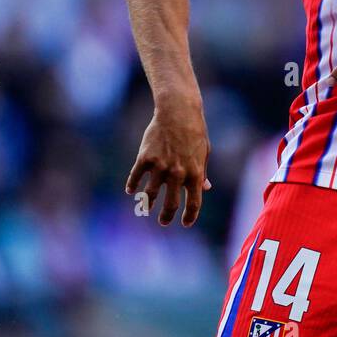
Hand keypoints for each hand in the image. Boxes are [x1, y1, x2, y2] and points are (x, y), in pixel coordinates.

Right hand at [125, 100, 212, 226]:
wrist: (178, 112)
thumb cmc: (194, 132)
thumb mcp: (204, 152)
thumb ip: (202, 172)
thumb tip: (205, 188)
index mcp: (195, 173)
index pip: (194, 202)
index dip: (190, 216)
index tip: (185, 223)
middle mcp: (178, 173)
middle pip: (171, 204)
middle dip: (166, 216)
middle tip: (163, 222)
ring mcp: (160, 166)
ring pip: (151, 194)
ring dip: (148, 204)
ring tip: (146, 208)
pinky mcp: (145, 158)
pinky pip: (136, 177)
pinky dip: (132, 186)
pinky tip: (131, 191)